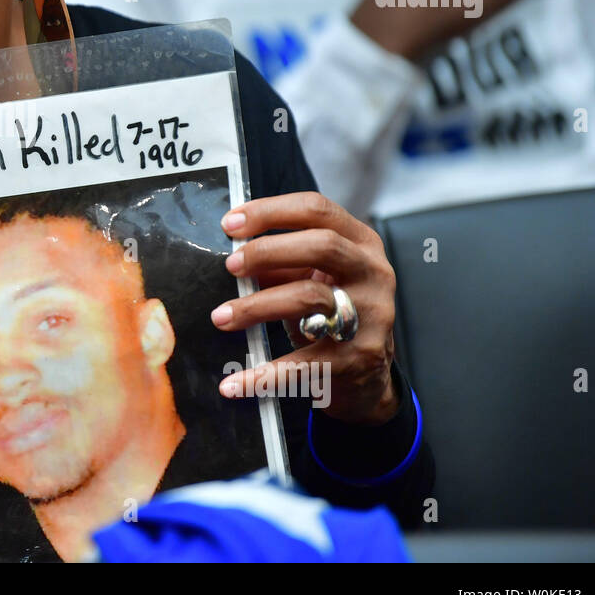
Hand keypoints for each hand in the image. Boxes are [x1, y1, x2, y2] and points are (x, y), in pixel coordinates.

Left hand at [210, 192, 397, 425]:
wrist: (367, 377)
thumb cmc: (330, 314)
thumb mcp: (312, 278)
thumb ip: (280, 263)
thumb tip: (232, 253)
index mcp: (360, 242)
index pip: (317, 210)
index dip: (270, 211)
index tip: (230, 223)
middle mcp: (373, 273)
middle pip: (322, 245)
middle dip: (268, 250)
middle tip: (229, 265)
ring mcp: (371, 315)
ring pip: (311, 297)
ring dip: (256, 306)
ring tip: (220, 318)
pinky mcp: (359, 357)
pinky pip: (305, 363)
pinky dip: (264, 375)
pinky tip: (232, 385)